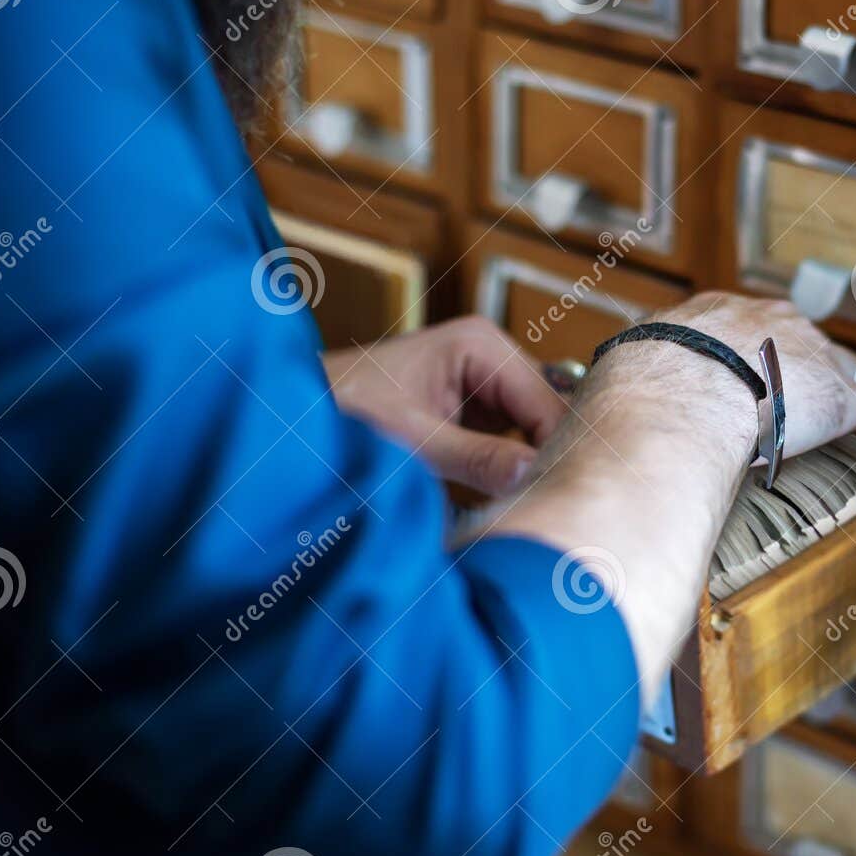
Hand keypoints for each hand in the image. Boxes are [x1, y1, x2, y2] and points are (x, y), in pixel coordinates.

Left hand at [322, 318, 563, 495]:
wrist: (295, 415)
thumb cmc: (338, 408)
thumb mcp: (409, 437)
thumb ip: (474, 458)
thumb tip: (533, 478)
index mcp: (482, 345)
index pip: (549, 401)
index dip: (560, 450)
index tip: (559, 498)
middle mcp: (493, 359)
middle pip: (550, 417)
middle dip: (550, 461)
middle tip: (550, 510)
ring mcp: (487, 386)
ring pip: (537, 434)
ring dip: (534, 470)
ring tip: (534, 509)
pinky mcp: (476, 414)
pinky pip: (514, 445)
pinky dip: (514, 473)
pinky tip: (512, 500)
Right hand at [636, 291, 855, 456]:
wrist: (675, 392)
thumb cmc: (639, 390)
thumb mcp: (628, 378)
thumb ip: (630, 397)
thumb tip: (598, 433)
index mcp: (712, 316)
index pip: (747, 334)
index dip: (756, 359)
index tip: (753, 377)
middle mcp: (766, 323)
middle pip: (804, 346)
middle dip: (810, 371)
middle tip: (806, 400)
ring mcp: (805, 356)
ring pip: (843, 373)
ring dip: (854, 397)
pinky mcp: (837, 395)